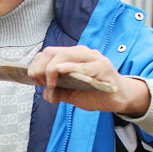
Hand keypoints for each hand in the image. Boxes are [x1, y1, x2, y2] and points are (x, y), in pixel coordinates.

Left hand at [28, 45, 146, 114]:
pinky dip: (70, 68)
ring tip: (51, 84)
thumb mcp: (70, 94)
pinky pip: (83, 65)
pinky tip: (62, 72)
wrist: (117, 99)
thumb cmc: (94, 93)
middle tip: (40, 83)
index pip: (47, 53)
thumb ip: (58, 92)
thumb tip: (46, 93)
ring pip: (64, 54)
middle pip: (52, 52)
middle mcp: (81, 53)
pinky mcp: (102, 66)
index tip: (35, 80)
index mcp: (72, 57)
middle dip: (40, 67)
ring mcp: (92, 58)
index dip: (36, 65)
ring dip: (51, 69)